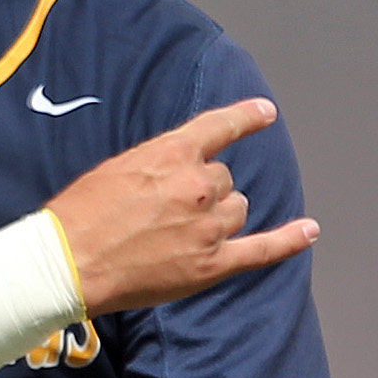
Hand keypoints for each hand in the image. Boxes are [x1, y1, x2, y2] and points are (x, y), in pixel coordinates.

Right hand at [46, 98, 319, 315]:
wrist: (68, 263)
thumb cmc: (79, 215)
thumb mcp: (118, 169)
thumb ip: (158, 165)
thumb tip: (181, 173)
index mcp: (172, 154)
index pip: (220, 127)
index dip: (245, 118)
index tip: (265, 112)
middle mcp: (198, 185)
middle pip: (225, 181)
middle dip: (204, 192)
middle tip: (166, 212)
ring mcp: (208, 226)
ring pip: (236, 211)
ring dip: (218, 218)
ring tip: (178, 236)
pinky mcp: (211, 265)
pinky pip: (262, 249)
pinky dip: (290, 240)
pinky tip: (310, 231)